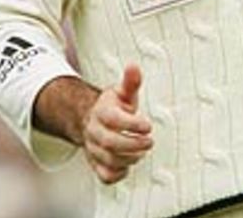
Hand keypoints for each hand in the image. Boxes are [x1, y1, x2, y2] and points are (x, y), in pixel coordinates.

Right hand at [81, 64, 152, 184]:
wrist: (93, 121)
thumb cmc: (115, 106)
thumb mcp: (123, 92)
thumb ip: (131, 82)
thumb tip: (133, 66)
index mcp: (101, 111)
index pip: (113, 119)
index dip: (132, 124)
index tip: (148, 126)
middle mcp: (94, 131)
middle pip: (109, 143)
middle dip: (133, 144)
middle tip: (150, 142)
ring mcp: (93, 148)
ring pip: (107, 160)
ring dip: (130, 158)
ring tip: (142, 151)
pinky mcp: (96, 163)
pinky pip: (104, 175)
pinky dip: (119, 174)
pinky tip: (130, 164)